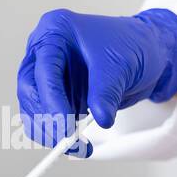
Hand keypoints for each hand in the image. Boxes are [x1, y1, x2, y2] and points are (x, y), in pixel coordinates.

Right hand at [16, 8, 176, 156]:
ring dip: (49, 131)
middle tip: (66, 141)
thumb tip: (100, 118)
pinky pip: (45, 118)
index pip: (44, 69)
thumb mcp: (121, 66)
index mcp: (55, 31)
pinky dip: (56, 133)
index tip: (65, 126)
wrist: (147, 54)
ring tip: (77, 146)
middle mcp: (44, 50)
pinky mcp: (55, 93)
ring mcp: (46, 73)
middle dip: (46, 119)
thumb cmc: (133, 45)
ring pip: (32, 108)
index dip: (51, 100)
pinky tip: (76, 142)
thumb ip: (107, 92)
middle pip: (30, 90)